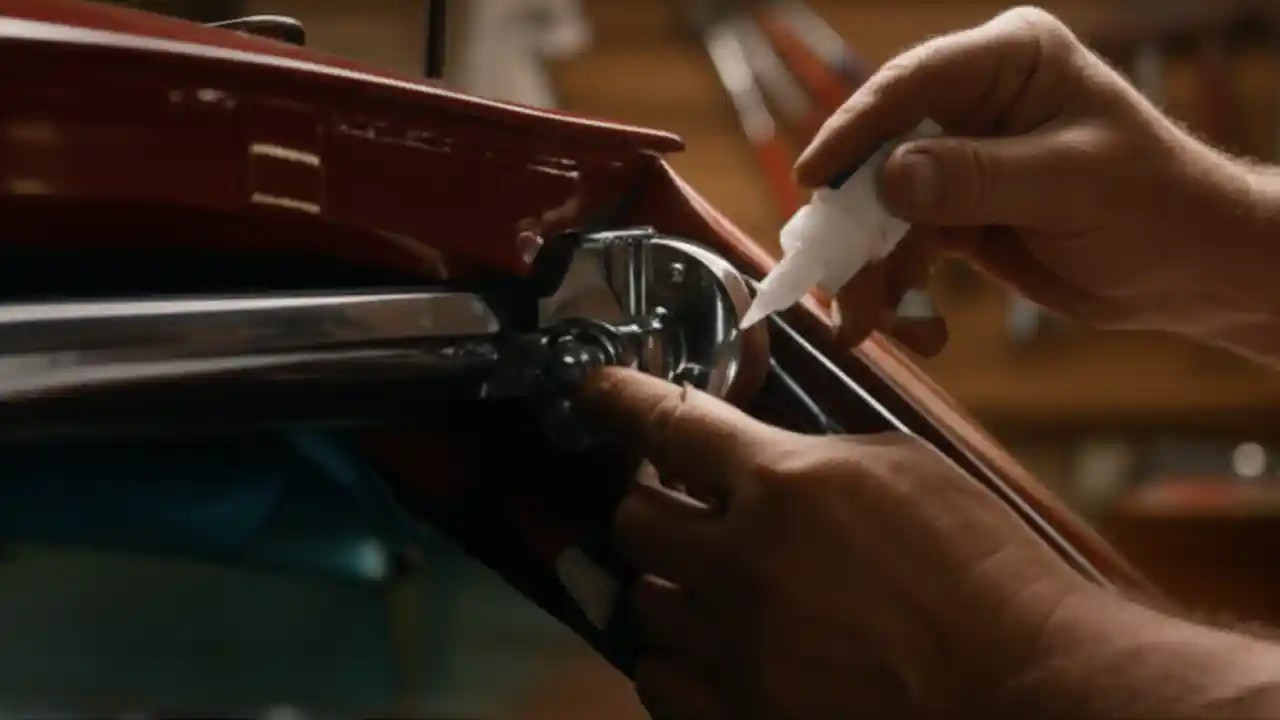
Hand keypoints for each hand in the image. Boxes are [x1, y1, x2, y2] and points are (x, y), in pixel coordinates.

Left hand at [581, 367, 1102, 717]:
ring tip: (712, 586)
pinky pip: (660, 683)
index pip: (667, 423)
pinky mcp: (741, 717)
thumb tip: (762, 459)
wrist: (1022, 684)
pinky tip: (716, 650)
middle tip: (684, 508)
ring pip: (643, 604)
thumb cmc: (984, 572)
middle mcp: (741, 565)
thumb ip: (813, 459)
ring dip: (669, 585)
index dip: (620, 400)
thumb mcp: (902, 471)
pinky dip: (677, 660)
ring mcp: (736, 650)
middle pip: (634, 520)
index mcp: (784, 486)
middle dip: (651, 504)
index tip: (598, 393)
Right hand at [796, 8, 1276, 361]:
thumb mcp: (1069, 185)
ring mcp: (961, 160)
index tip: (814, 179)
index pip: (911, 85)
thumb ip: (977, 178)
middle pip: (880, 154)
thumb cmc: (1154, 207)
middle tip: (842, 288)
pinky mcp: (956, 214)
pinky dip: (897, 289)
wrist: (1188, 273)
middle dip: (857, 226)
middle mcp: (974, 103)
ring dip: (872, 271)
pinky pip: (902, 248)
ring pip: (882, 211)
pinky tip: (916, 329)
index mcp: (1008, 61)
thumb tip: (889, 177)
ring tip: (872, 327)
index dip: (855, 131)